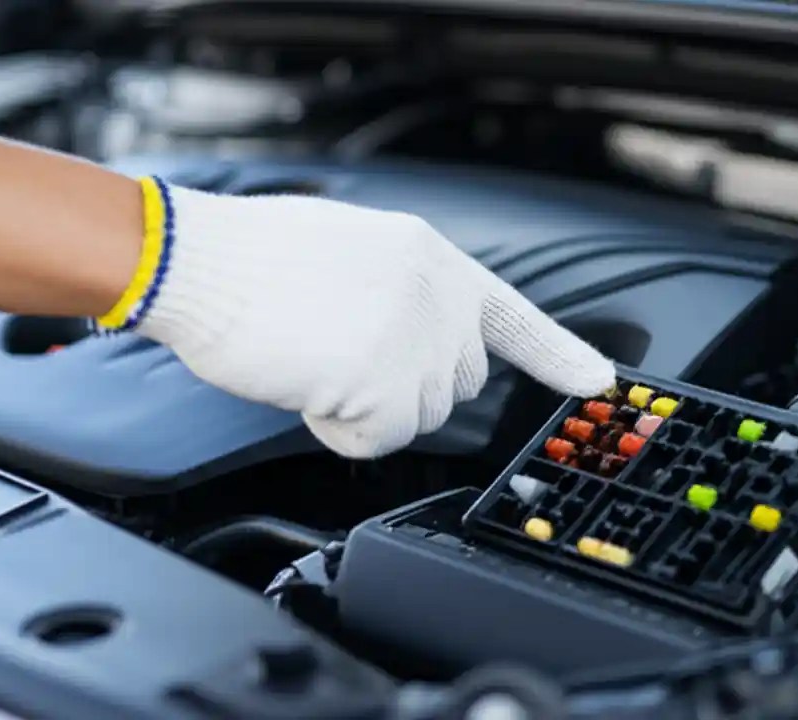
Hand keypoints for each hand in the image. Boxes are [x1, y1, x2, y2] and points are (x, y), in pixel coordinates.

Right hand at [136, 184, 614, 457]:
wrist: (200, 261)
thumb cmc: (254, 261)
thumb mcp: (354, 253)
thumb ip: (405, 295)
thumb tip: (414, 342)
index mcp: (431, 259)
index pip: (513, 316)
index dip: (560, 354)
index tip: (596, 381)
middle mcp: (438, 296)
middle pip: (457, 385)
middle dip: (405, 387)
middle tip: (340, 351)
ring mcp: (416, 340)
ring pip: (417, 419)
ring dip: (366, 407)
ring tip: (314, 356)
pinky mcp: (385, 383)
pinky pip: (377, 442)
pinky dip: (338, 429)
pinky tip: (306, 382)